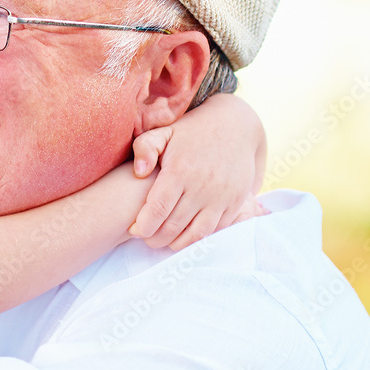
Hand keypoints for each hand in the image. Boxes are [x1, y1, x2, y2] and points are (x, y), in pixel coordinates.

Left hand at [129, 93, 264, 249]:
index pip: (157, 210)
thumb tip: (138, 173)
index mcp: (180, 170)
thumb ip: (144, 148)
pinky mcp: (235, 202)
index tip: (133, 230)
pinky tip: (185, 235)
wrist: (235, 126)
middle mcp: (201, 186)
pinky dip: (198, 238)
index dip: (142, 226)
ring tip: (163, 240)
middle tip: (145, 238)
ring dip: (176, 243)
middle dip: (155, 238)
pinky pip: (215, 230)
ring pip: (195, 234)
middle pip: (173, 226)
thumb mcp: (164, 132)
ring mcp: (221, 196)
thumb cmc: (191, 132)